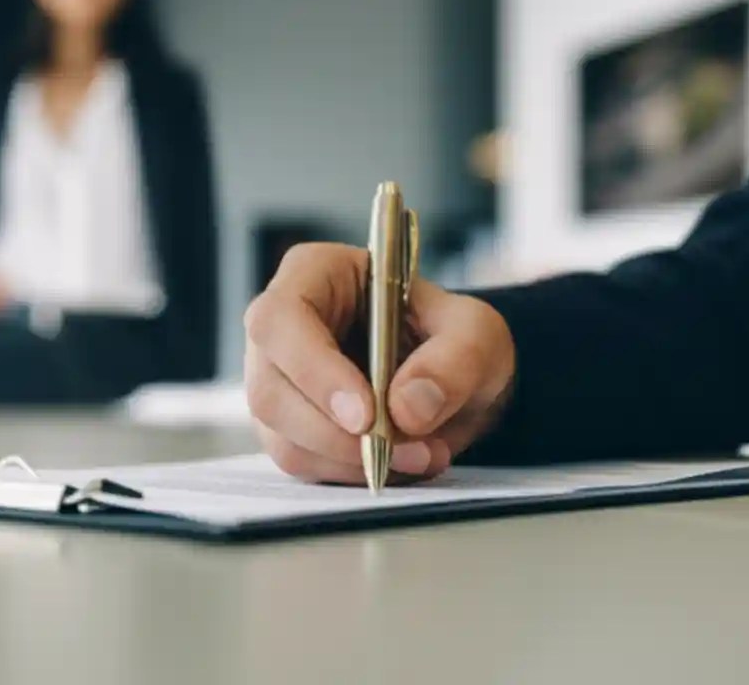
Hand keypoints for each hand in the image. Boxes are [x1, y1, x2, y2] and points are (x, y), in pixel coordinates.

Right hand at [244, 243, 515, 483]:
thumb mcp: (478, 334)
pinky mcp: (288, 429)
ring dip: (349, 460)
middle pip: (270, 389)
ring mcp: (277, 382)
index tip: (365, 414)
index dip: (313, 369)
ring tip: (419, 455)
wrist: (453, 381)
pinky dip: (352, 474)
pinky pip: (302, 464)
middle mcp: (281, 329)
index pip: (281, 318)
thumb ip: (455, 360)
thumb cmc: (453, 338)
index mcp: (314, 275)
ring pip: (282, 437)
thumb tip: (407, 408)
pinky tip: (397, 462)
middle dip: (335, 433)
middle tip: (400, 449)